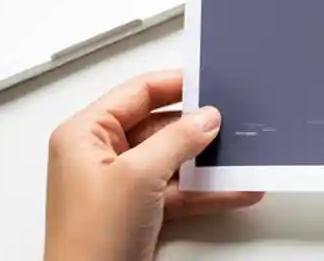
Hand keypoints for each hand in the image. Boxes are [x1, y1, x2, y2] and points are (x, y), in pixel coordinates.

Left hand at [44, 70, 263, 260]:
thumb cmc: (88, 241)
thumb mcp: (139, 176)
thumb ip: (178, 139)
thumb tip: (206, 118)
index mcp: (84, 134)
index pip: (137, 93)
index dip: (176, 84)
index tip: (210, 81)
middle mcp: (99, 155)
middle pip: (159, 125)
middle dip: (197, 127)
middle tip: (230, 120)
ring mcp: (120, 184)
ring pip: (173, 159)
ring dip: (207, 161)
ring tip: (239, 155)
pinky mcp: (138, 210)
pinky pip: (178, 189)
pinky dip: (205, 190)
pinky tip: (233, 189)